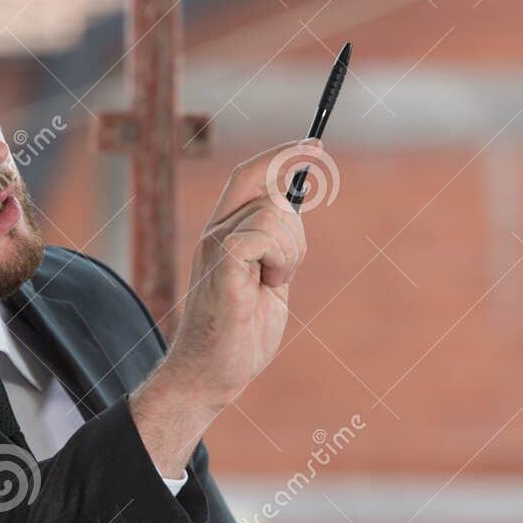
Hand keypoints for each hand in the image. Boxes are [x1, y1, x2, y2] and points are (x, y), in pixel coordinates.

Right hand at [131, 141, 317, 475]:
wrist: (209, 375)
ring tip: (271, 283)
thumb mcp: (268, 279)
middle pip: (270, 188)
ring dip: (290, 251)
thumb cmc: (239, 336)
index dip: (282, 156)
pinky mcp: (222, 265)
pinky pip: (262, 235)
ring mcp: (216, 246)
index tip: (314, 147)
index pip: (251, 175)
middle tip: (283, 272)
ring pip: (274, 213)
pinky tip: (268, 285)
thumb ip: (277, 245)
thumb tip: (294, 206)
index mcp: (225, 233)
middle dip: (296, 226)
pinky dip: (279, 259)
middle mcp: (216, 231)